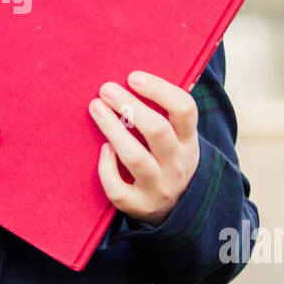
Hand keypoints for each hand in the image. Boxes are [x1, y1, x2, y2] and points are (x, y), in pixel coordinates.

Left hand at [88, 70, 199, 227]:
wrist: (176, 208)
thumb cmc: (168, 159)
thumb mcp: (179, 137)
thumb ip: (165, 112)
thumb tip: (135, 75)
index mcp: (189, 141)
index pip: (184, 109)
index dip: (159, 89)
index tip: (133, 76)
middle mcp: (177, 164)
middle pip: (157, 131)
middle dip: (129, 105)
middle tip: (106, 89)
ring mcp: (158, 187)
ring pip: (135, 158)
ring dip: (113, 129)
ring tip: (95, 107)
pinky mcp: (139, 206)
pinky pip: (119, 189)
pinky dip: (107, 168)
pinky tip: (103, 149)